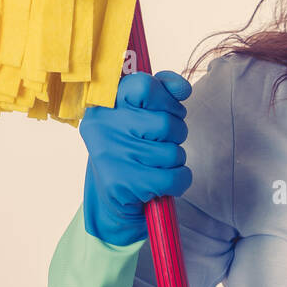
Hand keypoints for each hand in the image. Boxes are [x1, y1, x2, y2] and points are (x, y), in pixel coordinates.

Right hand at [80, 70, 193, 245]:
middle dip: (176, 134)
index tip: (167, 110)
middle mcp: (103, 126)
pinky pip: (174, 177)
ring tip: (156, 165)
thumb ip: (162, 92)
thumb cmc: (132, 148)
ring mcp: (111, 155)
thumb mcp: (141, 114)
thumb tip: (183, 89)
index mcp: (105, 103)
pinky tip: (163, 183)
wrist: (114, 200)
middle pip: (166, 122)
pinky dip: (180, 181)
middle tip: (160, 144)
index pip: (144, 86)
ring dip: (175, 161)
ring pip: (173, 152)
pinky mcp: (122, 183)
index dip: (166, 99)